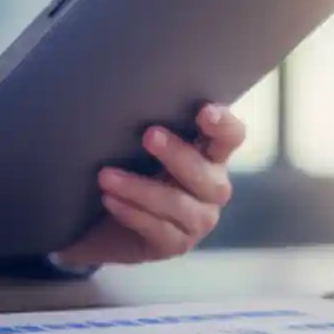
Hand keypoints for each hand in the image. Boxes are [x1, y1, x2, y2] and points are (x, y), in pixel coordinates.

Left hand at [54, 104, 244, 266]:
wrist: (103, 222)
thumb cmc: (129, 170)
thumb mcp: (138, 145)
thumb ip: (147, 123)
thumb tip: (120, 89)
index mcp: (210, 155)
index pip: (230, 137)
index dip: (223, 125)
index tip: (204, 112)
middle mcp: (212, 188)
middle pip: (207, 174)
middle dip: (178, 155)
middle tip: (148, 136)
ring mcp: (198, 220)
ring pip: (178, 205)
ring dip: (141, 189)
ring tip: (106, 176)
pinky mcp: (175, 245)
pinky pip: (158, 230)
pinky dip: (131, 213)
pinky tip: (109, 200)